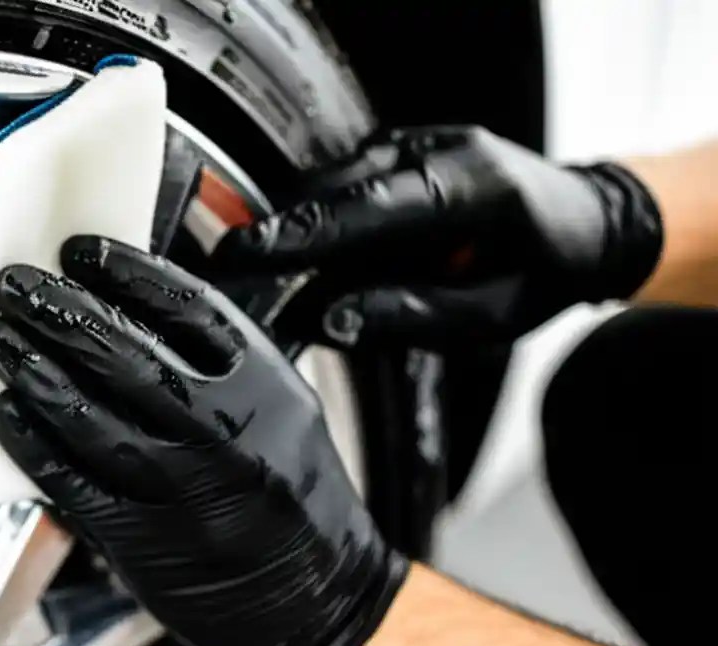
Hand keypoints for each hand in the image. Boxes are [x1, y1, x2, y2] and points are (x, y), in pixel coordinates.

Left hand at [0, 236, 406, 645]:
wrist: (318, 605)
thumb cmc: (294, 501)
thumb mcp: (283, 409)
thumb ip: (218, 363)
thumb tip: (127, 305)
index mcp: (265, 388)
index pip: (187, 307)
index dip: (124, 270)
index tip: (81, 251)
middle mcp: (224, 433)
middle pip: (124, 355)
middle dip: (59, 311)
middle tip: (17, 285)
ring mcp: (179, 488)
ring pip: (87, 417)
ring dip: (32, 370)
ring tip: (1, 338)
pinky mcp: (141, 538)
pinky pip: (70, 480)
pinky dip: (29, 443)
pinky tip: (5, 411)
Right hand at [214, 126, 663, 348]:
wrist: (585, 222)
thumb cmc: (545, 269)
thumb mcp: (494, 316)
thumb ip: (414, 318)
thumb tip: (334, 319)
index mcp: (477, 184)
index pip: (372, 207)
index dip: (305, 234)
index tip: (251, 253)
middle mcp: (442, 147)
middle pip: (339, 189)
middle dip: (288, 236)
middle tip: (244, 277)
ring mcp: (417, 142)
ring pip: (334, 185)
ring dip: (310, 235)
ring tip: (303, 281)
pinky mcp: (397, 151)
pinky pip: (344, 186)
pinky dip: (329, 225)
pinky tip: (336, 261)